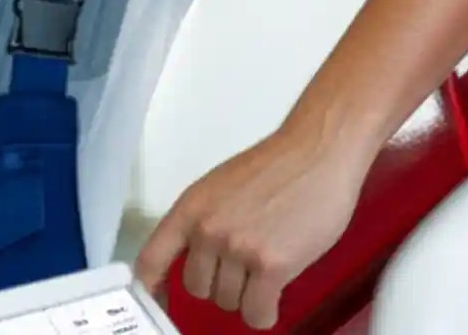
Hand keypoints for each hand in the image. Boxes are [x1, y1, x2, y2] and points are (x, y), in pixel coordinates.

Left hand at [133, 126, 371, 329]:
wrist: (318, 153)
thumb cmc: (276, 167)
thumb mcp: (220, 188)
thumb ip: (203, 222)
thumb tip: (195, 261)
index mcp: (190, 208)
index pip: (150, 260)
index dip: (149, 288)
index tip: (155, 301)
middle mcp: (207, 230)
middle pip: (196, 288)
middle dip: (219, 284)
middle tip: (243, 267)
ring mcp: (238, 249)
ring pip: (228, 302)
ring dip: (246, 295)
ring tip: (266, 268)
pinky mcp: (271, 266)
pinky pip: (256, 313)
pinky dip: (263, 314)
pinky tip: (273, 297)